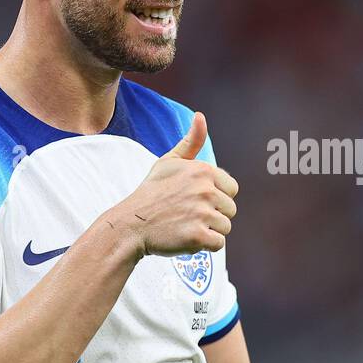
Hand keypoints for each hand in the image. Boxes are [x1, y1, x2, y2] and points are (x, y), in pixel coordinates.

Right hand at [122, 112, 238, 256]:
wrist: (131, 223)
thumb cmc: (152, 192)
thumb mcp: (169, 161)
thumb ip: (190, 142)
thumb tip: (200, 116)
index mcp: (204, 171)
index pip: (232, 189)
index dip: (215, 197)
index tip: (194, 200)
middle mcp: (206, 190)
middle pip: (230, 210)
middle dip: (213, 215)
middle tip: (187, 214)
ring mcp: (202, 214)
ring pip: (225, 227)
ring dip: (208, 230)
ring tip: (185, 225)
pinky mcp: (198, 236)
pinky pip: (218, 244)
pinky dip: (204, 245)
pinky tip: (186, 237)